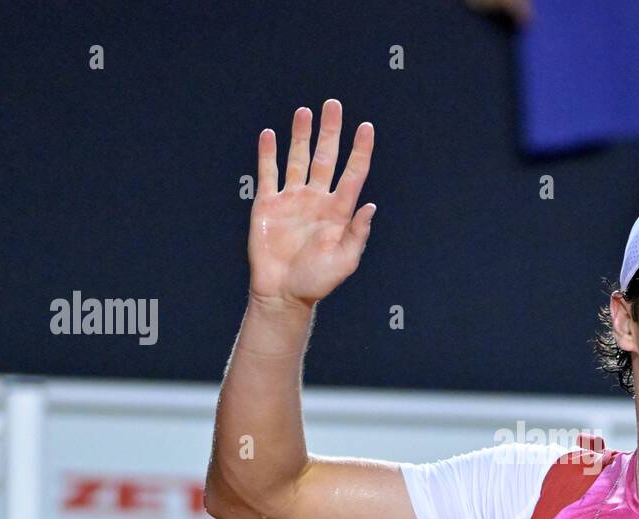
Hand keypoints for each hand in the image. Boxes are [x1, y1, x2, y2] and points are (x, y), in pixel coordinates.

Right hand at [247, 100, 375, 310]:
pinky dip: (268, 154)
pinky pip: (268, 174)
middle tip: (333, 105)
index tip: (366, 128)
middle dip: (330, 132)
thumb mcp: (344, 261)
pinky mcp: (268, 205)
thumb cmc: (316, 281)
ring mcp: (292, 200)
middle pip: (325, 158)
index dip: (360, 151)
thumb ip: (357, 233)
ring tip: (305, 111)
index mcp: (338, 211)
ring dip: (301, 135)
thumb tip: (371, 206)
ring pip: (297, 159)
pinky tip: (271, 135)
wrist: (283, 293)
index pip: (352, 174)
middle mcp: (316, 199)